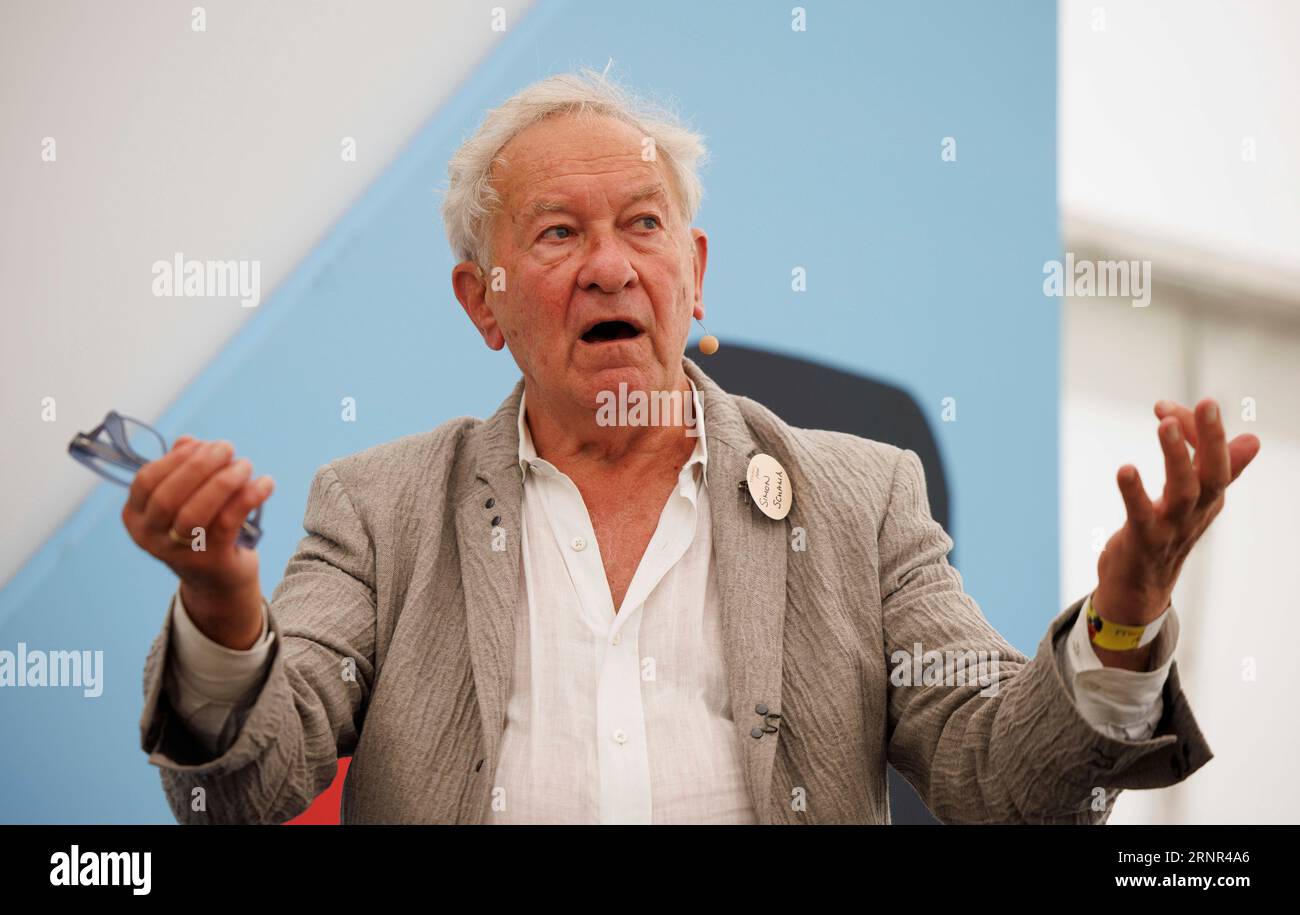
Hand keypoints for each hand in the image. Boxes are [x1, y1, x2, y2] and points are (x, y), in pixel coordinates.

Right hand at [121, 435, 273, 647]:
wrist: (218, 580)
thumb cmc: (200, 528)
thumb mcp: (185, 498)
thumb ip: (183, 468)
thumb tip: (190, 441)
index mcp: (135, 517)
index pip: (146, 481)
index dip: (174, 458)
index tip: (203, 444)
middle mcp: (150, 537)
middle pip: (169, 496)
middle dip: (200, 466)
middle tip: (228, 447)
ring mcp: (178, 552)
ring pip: (196, 512)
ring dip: (223, 482)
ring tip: (246, 464)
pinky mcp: (210, 561)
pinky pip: (228, 524)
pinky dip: (248, 498)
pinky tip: (266, 483)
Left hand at [1093, 398, 1259, 627]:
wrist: (1138, 588)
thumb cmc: (1165, 536)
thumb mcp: (1194, 500)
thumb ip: (1215, 468)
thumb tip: (1253, 440)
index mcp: (1210, 497)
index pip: (1213, 457)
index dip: (1197, 428)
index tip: (1167, 406)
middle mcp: (1197, 511)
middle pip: (1214, 474)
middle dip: (1211, 438)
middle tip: (1207, 402)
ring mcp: (1172, 528)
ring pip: (1183, 491)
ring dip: (1177, 457)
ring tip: (1165, 425)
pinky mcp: (1144, 542)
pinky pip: (1142, 515)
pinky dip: (1134, 492)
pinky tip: (1126, 470)